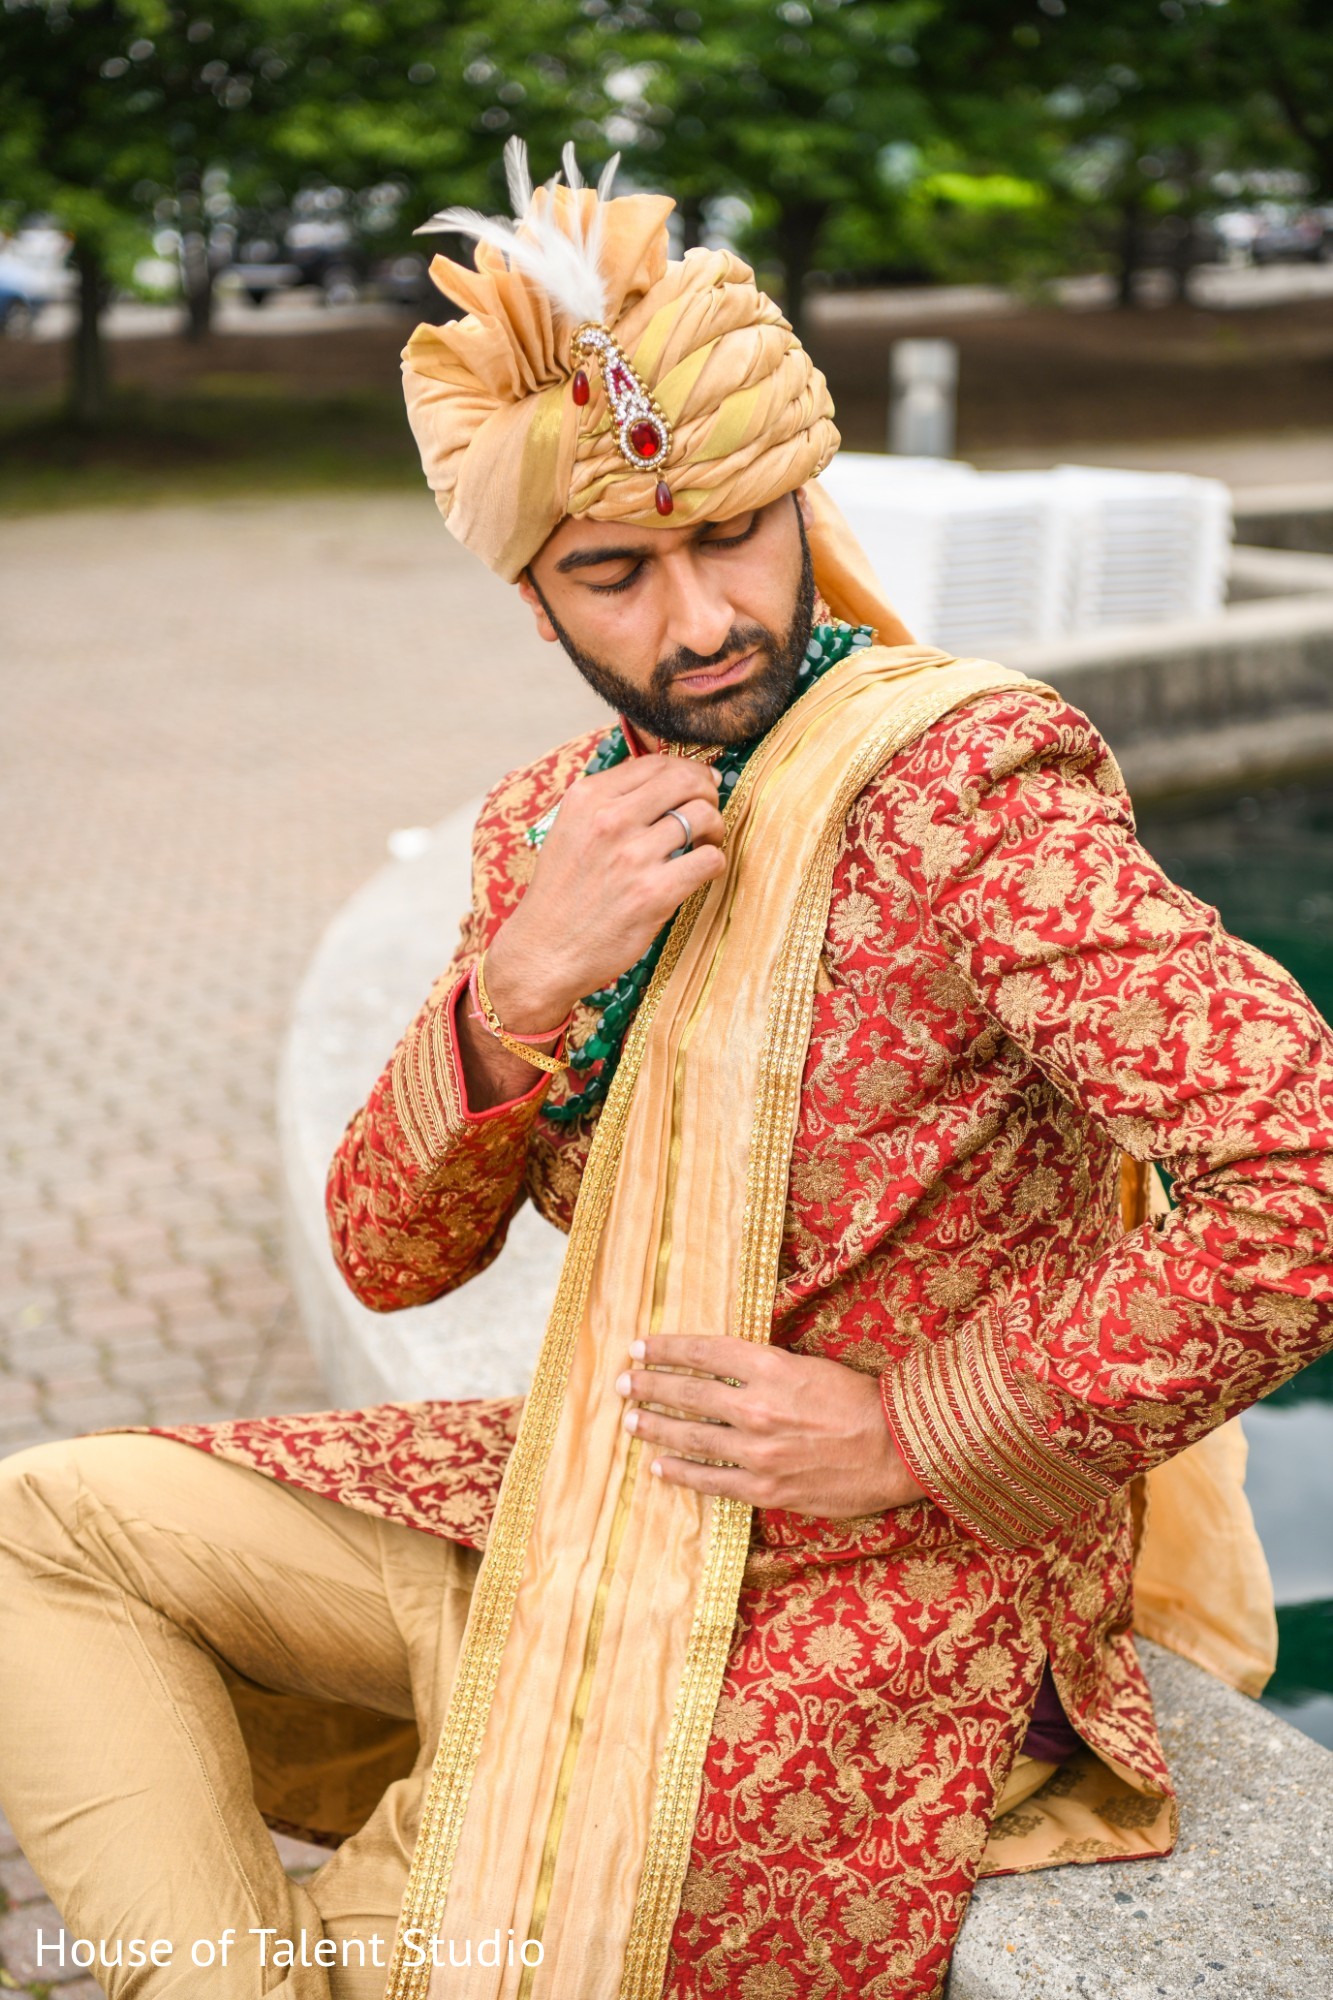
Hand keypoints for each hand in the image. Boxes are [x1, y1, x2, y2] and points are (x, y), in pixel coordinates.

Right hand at [485, 756, 726, 1034]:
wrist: (544, 951)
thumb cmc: (561, 894)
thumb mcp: (570, 830)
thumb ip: (608, 802)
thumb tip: (666, 779)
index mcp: (587, 797)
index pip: (656, 763)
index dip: (687, 771)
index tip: (697, 787)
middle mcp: (609, 819)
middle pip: (686, 780)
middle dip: (707, 792)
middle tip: (708, 813)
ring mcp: (632, 856)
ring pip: (704, 816)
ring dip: (715, 829)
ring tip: (705, 844)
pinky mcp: (653, 893)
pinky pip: (709, 859)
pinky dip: (714, 863)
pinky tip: (701, 872)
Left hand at [615, 1335, 928, 1519]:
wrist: (897, 1448)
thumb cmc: (859, 1401)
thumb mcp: (810, 1366)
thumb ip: (765, 1367)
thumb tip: (724, 1366)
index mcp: (770, 1366)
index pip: (704, 1352)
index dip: (667, 1349)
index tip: (640, 1347)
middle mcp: (757, 1406)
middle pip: (688, 1392)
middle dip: (650, 1386)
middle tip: (624, 1382)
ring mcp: (758, 1451)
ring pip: (691, 1436)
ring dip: (656, 1426)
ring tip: (630, 1420)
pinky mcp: (765, 1488)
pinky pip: (710, 1480)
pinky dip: (680, 1472)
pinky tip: (659, 1466)